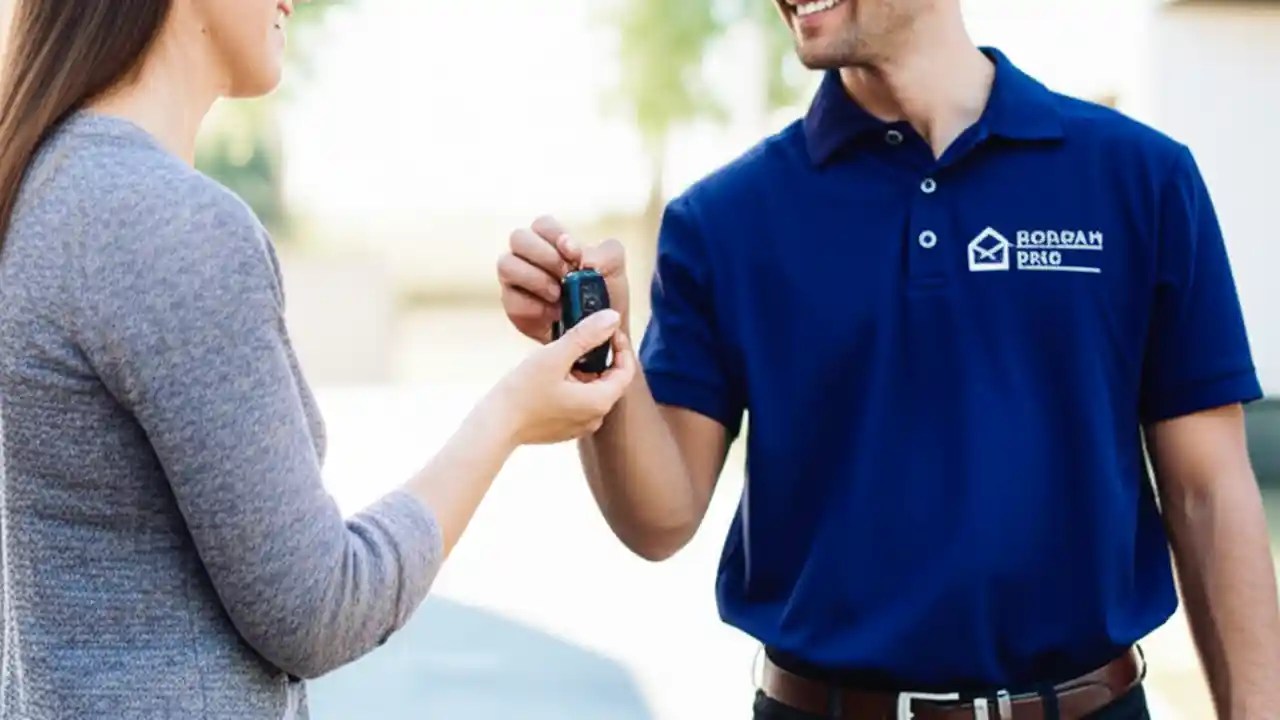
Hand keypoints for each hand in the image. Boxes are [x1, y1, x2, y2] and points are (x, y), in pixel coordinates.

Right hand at [487, 308, 636, 445]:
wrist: (494, 427)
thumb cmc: (522, 393)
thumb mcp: (555, 356)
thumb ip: (586, 335)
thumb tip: (612, 318)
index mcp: (600, 401)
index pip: (626, 370)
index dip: (620, 346)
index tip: (606, 328)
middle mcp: (595, 417)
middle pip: (609, 379)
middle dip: (600, 356)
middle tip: (582, 335)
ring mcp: (579, 426)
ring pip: (592, 390)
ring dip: (584, 370)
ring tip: (563, 352)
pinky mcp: (564, 429)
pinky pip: (577, 401)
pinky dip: (572, 384)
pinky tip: (551, 373)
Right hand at [498, 215, 630, 343]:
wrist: (599, 333)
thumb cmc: (604, 295)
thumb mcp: (615, 270)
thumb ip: (604, 254)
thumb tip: (579, 253)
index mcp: (553, 241)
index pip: (543, 224)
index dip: (555, 235)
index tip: (574, 254)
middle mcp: (529, 255)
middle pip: (519, 238)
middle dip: (545, 256)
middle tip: (566, 275)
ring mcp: (517, 279)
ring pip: (506, 264)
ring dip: (536, 279)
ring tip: (558, 295)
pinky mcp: (513, 304)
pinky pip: (511, 298)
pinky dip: (535, 306)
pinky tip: (555, 313)